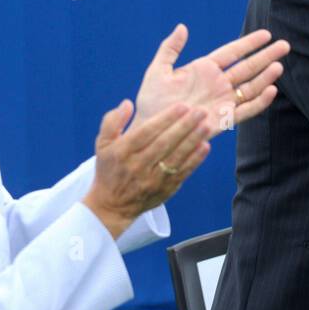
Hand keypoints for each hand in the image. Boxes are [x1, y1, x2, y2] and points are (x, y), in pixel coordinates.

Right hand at [83, 100, 211, 237]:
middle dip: (184, 126)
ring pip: (175, 157)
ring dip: (193, 141)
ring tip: (206, 126)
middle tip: (200, 112)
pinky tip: (205, 147)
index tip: (182, 106)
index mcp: (122, 152)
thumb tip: (127, 104)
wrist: (112, 205)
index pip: (146, 132)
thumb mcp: (102, 144)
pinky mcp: (164, 189)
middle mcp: (137, 166)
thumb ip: (112, 122)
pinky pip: (182, 172)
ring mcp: (152, 179)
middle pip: (164, 143)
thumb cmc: (109, 169)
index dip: (165, 119)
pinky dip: (195, 160)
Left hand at [135, 24, 289, 133]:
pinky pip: (246, 110)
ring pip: (250, 86)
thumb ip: (170, 49)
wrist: (152, 130)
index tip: (266, 34)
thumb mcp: (157, 71)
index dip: (249, 43)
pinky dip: (260, 101)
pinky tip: (272, 91)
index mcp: (204, 69)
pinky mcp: (224, 119)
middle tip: (285, 45)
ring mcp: (223, 101)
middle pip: (247, 67)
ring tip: (279, 66)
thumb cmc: (151, 102)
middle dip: (266, 56)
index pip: (232, 52)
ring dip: (265, 77)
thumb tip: (183, 27)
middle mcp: (217, 84)